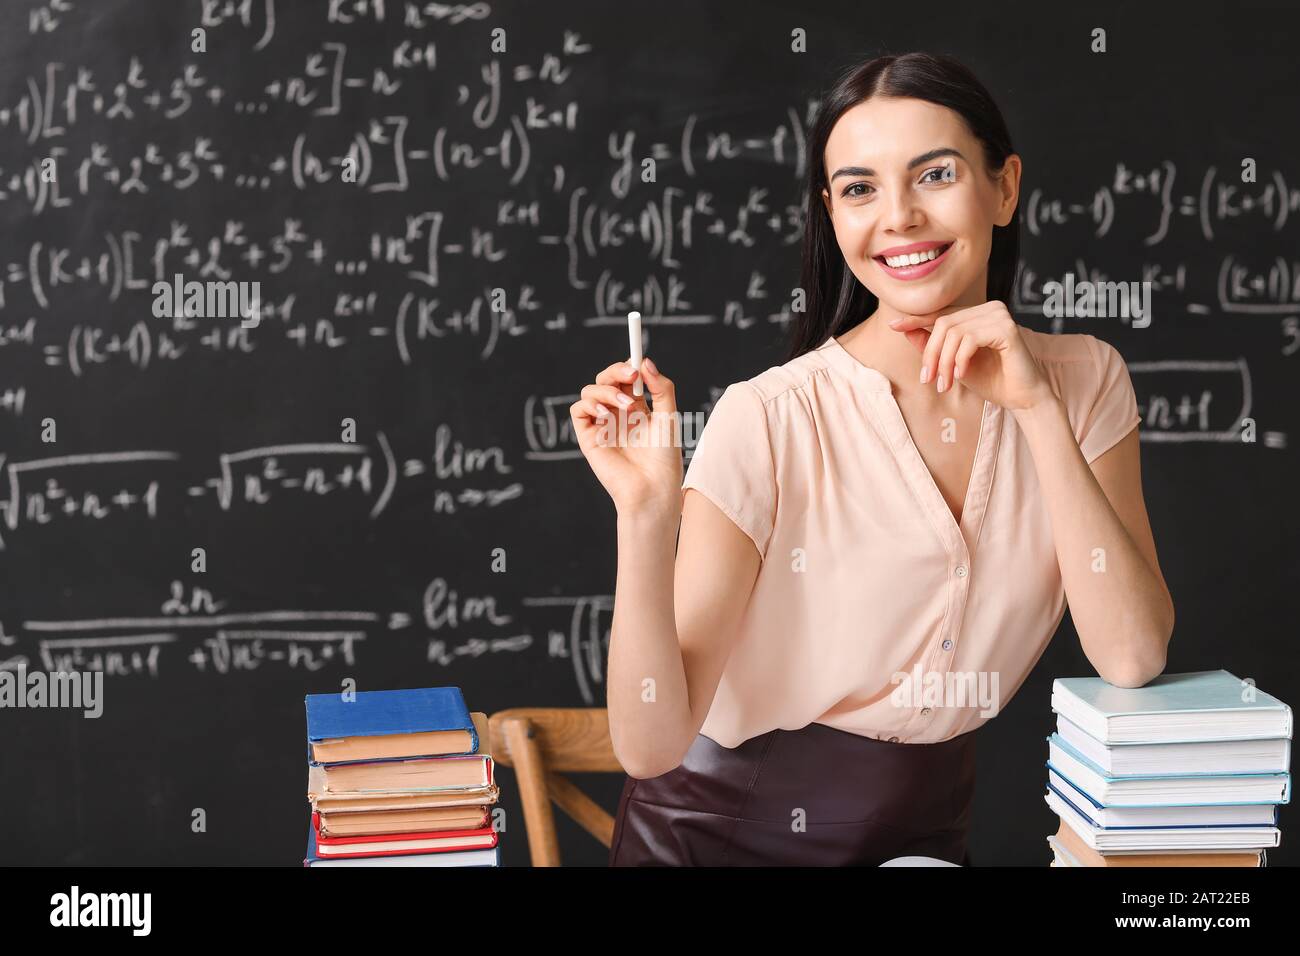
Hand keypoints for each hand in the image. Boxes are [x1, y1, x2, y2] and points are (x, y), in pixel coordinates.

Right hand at [570, 356, 683, 515]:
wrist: (654, 487)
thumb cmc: (664, 457)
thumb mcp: (669, 416)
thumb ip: (661, 387)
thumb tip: (645, 362)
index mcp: (637, 408)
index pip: (625, 377)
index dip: (628, 365)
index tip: (637, 359)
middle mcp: (617, 414)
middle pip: (606, 379)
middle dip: (616, 371)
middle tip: (632, 375)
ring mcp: (601, 425)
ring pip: (591, 391)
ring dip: (606, 390)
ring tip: (627, 406)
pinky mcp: (589, 437)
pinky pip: (578, 410)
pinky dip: (589, 404)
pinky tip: (606, 413)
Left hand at [888, 300, 1054, 410]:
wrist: (1022, 398)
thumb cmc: (991, 380)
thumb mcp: (953, 364)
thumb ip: (933, 346)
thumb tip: (905, 330)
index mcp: (978, 313)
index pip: (941, 314)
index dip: (916, 320)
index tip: (894, 327)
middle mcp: (989, 309)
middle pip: (943, 323)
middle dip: (930, 354)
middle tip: (927, 380)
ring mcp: (999, 315)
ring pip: (953, 333)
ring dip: (943, 362)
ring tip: (944, 384)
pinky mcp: (1006, 328)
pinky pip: (969, 339)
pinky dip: (959, 360)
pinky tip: (960, 376)